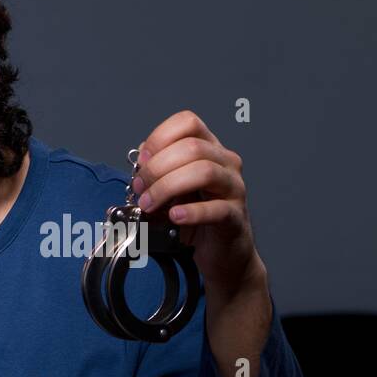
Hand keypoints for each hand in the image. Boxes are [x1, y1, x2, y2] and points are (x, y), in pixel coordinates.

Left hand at [132, 110, 266, 302]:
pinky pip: (216, 209)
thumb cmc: (198, 219)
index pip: (188, 123)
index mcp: (211, 149)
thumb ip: (160, 170)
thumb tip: (142, 155)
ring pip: (204, 171)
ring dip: (168, 187)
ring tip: (150, 204)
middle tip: (141, 188)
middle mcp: (226, 163)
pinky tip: (174, 217)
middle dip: (157, 167)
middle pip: (192, 147)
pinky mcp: (235, 217)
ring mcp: (234, 189)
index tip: (142, 161)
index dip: (160, 137)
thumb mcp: (173, 189)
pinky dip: (190, 212)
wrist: (223, 254)